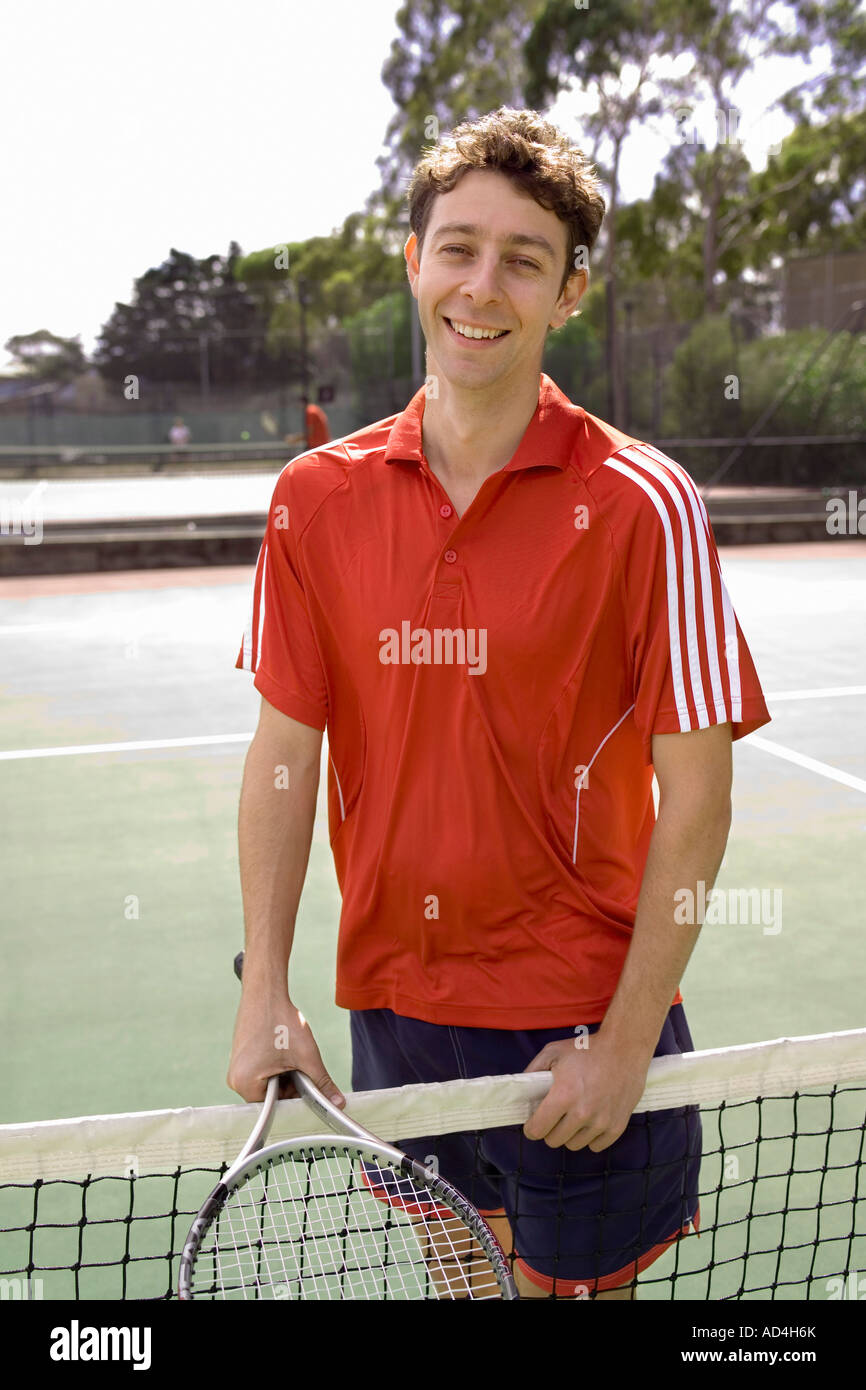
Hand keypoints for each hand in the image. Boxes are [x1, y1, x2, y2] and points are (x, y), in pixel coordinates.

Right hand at [227, 992, 344, 1107]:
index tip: (307, 1084)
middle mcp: (235, 1079)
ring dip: (284, 1074)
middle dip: (290, 1084)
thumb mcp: (307, 1057)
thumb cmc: (282, 1022)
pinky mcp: (240, 1056)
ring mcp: (236, 1067)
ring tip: (290, 1053)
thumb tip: (339, 1103)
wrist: (266, 992)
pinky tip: (282, 1048)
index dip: (295, 1097)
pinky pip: (261, 1071)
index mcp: (244, 1084)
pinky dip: (275, 1064)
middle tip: (300, 1064)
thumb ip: (322, 1083)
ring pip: (268, 1083)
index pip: (274, 1106)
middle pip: (270, 1096)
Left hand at [523, 1030, 651, 1151]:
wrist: (625, 1047)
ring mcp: (601, 1122)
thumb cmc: (588, 1049)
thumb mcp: (553, 1052)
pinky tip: (590, 1121)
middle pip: (554, 1140)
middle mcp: (582, 1113)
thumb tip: (522, 1091)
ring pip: (574, 1145)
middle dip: (550, 1129)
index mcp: (563, 1096)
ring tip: (574, 1116)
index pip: (538, 1130)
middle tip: (554, 1116)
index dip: (531, 1127)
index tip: (533, 1122)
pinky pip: (596, 1146)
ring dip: (570, 1134)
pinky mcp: (617, 1126)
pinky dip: (590, 1137)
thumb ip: (533, 1071)